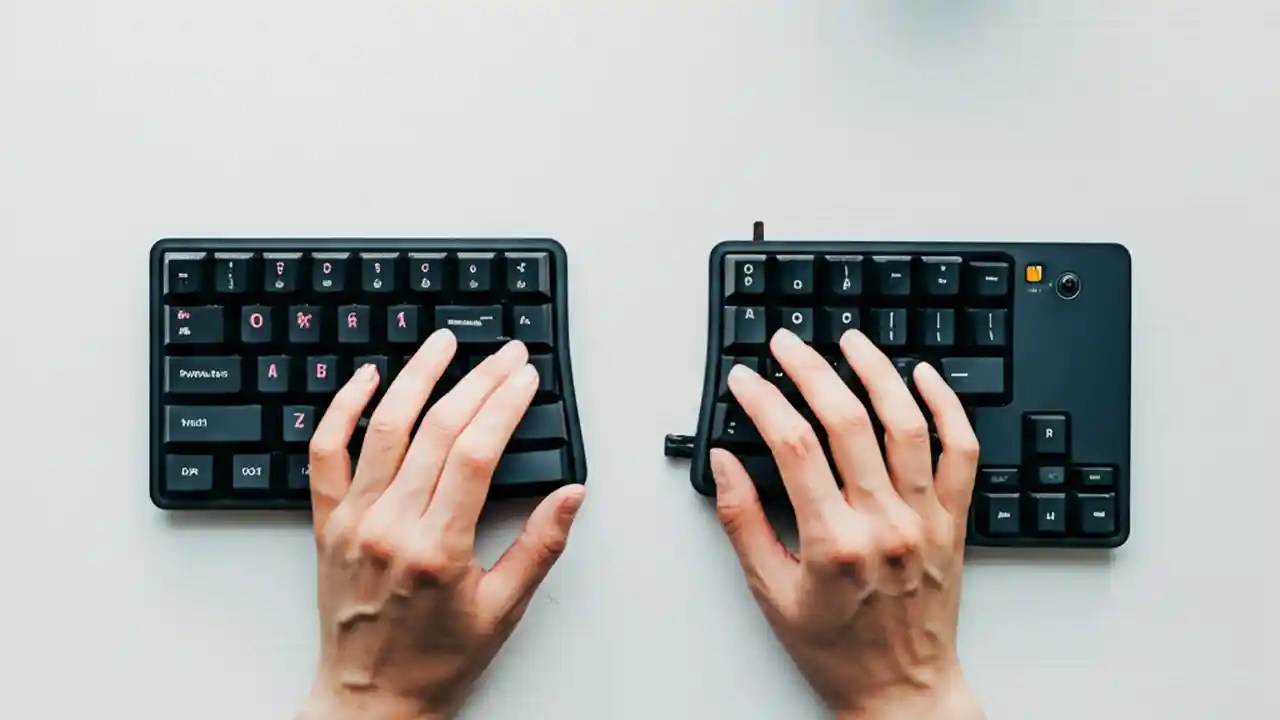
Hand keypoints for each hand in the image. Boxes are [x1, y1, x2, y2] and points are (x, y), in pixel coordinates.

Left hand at [296, 331, 585, 719]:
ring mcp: (353, 520)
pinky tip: (364, 379)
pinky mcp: (327, 522)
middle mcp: (390, 526)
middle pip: (436, 430)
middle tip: (505, 354)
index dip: (504, 405)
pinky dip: (342, 409)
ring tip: (444, 343)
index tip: (525, 378)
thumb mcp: (502, 610)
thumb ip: (540, 546)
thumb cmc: (435, 662)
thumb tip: (572, 494)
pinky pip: (325, 453)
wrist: (369, 700)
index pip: (475, 453)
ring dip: (416, 376)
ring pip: (384, 428)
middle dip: (477, 382)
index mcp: (438, 549)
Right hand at [711, 328, 984, 719]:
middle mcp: (885, 523)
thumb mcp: (770, 593)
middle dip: (810, 369)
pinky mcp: (954, 521)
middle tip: (786, 343)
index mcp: (834, 542)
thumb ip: (742, 522)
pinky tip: (924, 376)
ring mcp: (926, 519)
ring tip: (850, 340)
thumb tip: (724, 462)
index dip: (763, 401)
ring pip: (906, 424)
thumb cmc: (836, 650)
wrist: (901, 690)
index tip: (744, 380)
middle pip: (847, 421)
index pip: (792, 445)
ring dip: (877, 372)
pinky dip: (947, 406)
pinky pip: (961, 451)